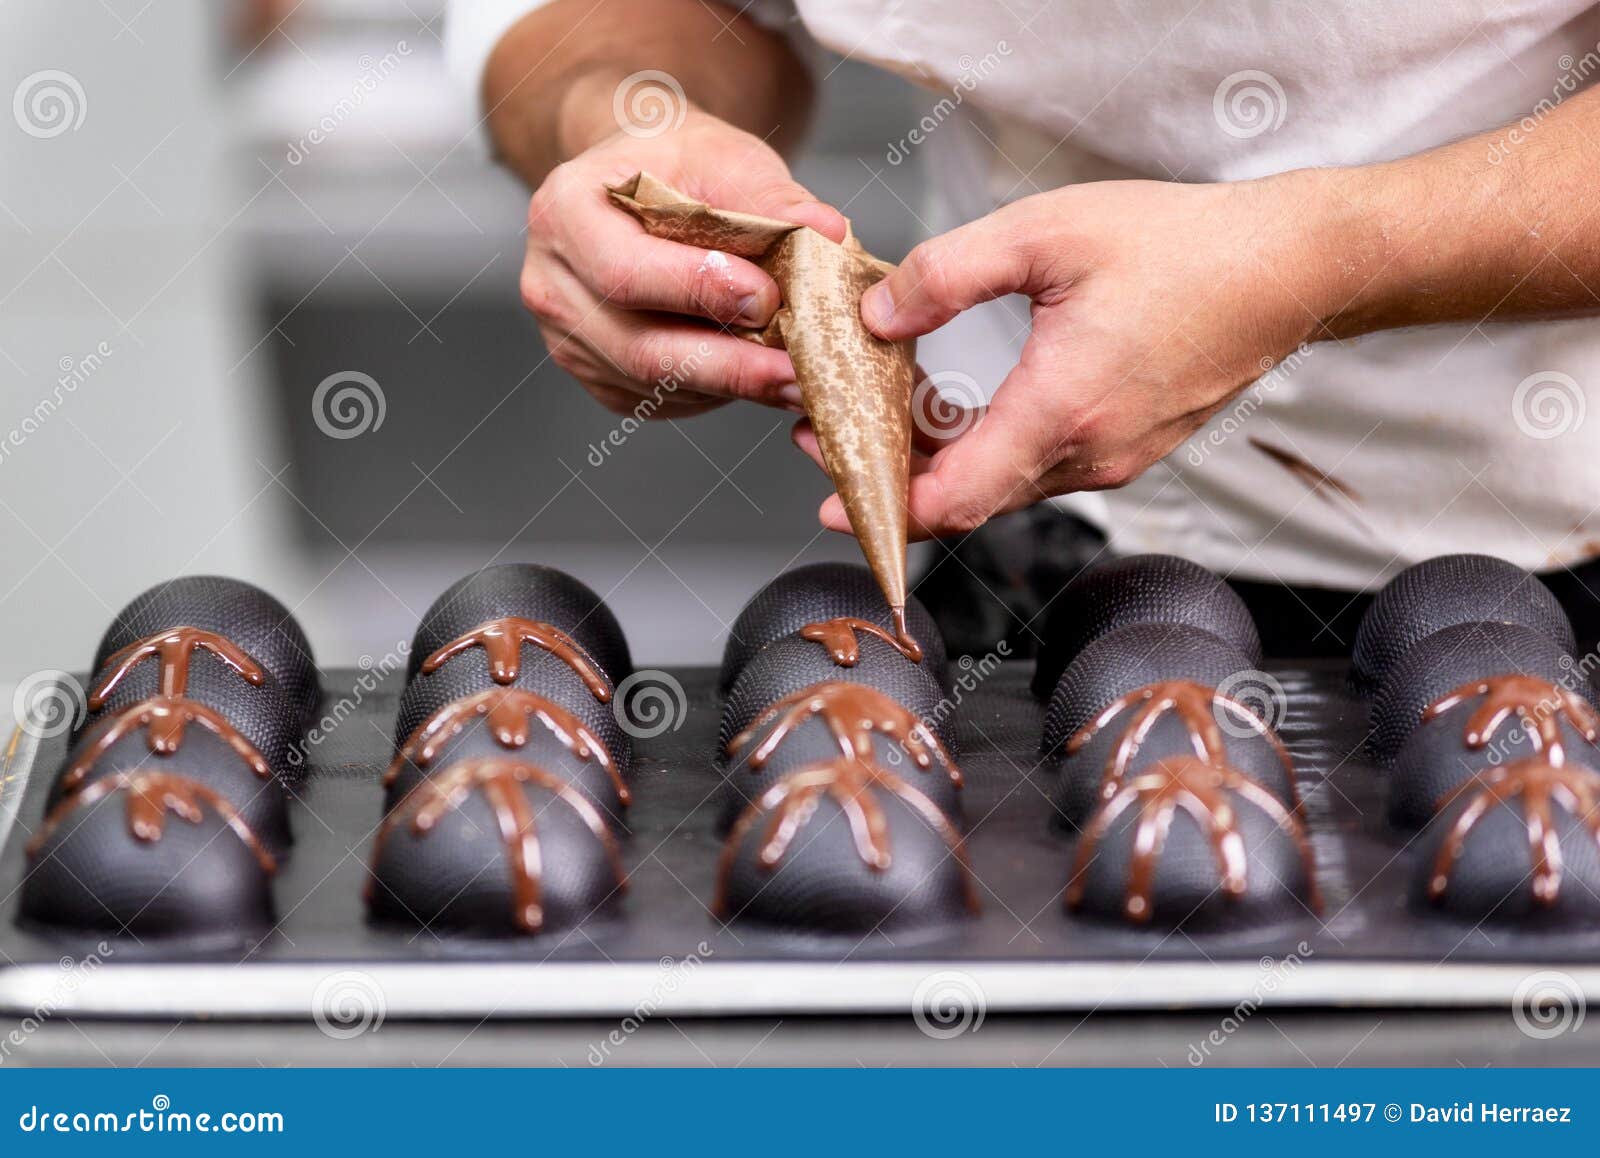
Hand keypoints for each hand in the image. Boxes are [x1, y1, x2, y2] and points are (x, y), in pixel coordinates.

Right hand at [520, 107, 846, 418]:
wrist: (638, 183)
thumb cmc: (676, 163)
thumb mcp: (724, 155)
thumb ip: (773, 196)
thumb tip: (828, 234)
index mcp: (564, 213)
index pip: (626, 272)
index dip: (698, 291)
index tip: (768, 297)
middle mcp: (551, 285)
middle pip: (639, 348)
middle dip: (730, 364)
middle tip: (801, 371)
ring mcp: (569, 341)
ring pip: (656, 384)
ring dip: (732, 385)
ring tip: (798, 377)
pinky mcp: (600, 378)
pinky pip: (662, 400)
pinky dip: (718, 392)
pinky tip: (759, 373)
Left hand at [793, 174, 1328, 537]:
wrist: (1287, 268)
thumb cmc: (1181, 246)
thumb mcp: (1046, 233)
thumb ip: (950, 272)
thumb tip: (879, 316)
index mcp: (1062, 411)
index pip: (957, 500)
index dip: (886, 510)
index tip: (833, 506)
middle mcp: (1091, 454)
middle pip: (973, 501)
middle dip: (898, 481)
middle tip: (837, 444)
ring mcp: (1117, 459)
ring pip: (1009, 485)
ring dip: (947, 465)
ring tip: (892, 418)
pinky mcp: (1133, 449)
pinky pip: (1045, 467)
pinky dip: (994, 452)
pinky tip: (966, 411)